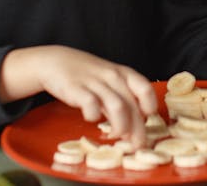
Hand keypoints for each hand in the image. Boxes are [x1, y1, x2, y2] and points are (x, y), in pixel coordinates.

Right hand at [3, 45, 157, 144]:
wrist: (56, 62)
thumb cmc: (87, 75)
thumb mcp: (109, 81)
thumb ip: (121, 101)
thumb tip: (135, 127)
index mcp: (123, 74)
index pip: (144, 87)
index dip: (150, 104)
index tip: (148, 119)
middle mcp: (112, 77)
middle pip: (131, 104)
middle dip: (137, 128)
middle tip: (138, 144)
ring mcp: (95, 82)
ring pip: (117, 106)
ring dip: (121, 125)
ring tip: (117, 136)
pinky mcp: (77, 88)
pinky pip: (91, 104)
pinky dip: (94, 115)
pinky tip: (92, 119)